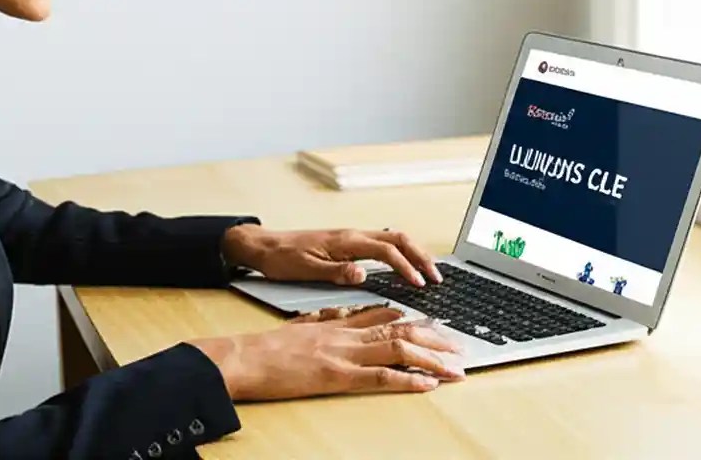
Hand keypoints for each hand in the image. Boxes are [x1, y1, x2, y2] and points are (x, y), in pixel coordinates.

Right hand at [187, 307, 464, 400]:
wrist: (242, 357)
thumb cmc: (264, 348)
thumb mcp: (298, 326)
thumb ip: (322, 322)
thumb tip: (337, 318)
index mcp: (336, 323)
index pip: (382, 315)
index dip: (413, 321)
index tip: (435, 326)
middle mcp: (345, 333)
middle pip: (399, 329)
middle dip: (434, 340)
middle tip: (458, 349)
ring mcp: (342, 353)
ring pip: (397, 348)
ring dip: (432, 359)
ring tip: (455, 368)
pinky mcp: (336, 376)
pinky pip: (380, 377)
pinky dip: (408, 380)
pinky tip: (428, 384)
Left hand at [222, 225, 442, 286]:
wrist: (264, 246)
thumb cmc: (282, 258)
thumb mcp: (305, 269)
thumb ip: (335, 272)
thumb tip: (362, 274)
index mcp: (345, 241)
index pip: (386, 251)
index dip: (406, 267)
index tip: (420, 284)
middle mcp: (352, 235)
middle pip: (398, 238)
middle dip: (420, 256)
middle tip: (437, 277)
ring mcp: (351, 237)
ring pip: (392, 238)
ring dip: (413, 253)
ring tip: (428, 273)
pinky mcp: (347, 243)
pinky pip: (382, 244)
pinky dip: (400, 253)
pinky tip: (404, 266)